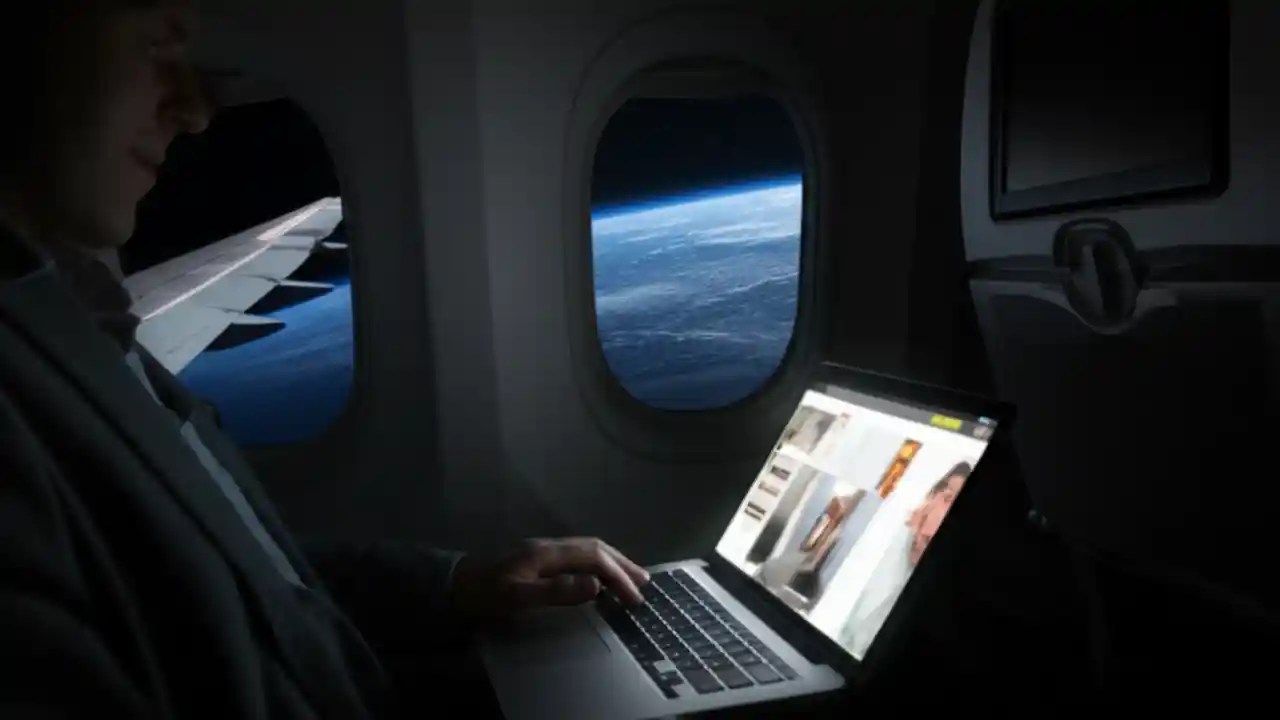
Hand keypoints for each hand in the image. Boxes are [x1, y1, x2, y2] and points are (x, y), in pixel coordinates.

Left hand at [450, 537, 649, 620]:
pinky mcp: (538, 558)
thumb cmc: (485, 593)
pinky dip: (597, 563)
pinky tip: (599, 576)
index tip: (634, 598)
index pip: (594, 558)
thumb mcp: (518, 596)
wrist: (454, 584)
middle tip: (645, 582)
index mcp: (548, 553)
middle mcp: (550, 546)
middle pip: (595, 548)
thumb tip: (595, 584)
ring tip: (631, 577)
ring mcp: (543, 550)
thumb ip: (556, 590)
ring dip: (612, 561)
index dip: (618, 576)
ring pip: (587, 549)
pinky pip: (577, 555)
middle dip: (622, 564)